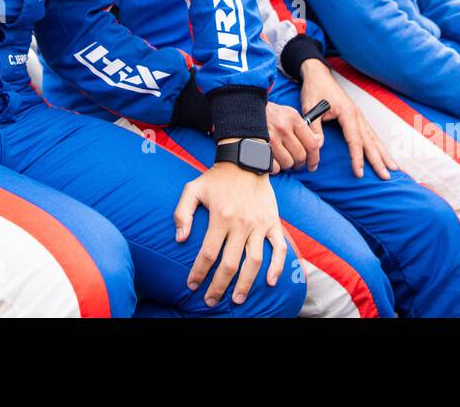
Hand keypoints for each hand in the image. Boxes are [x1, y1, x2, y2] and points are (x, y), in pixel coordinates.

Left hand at [174, 161, 286, 305]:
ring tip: (237, 299)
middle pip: (230, 264)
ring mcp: (260, 224)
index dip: (199, 273)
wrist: (246, 159)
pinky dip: (278, 266)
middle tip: (211, 301)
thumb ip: (182, 213)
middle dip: (219, 286)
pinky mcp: (273, 222)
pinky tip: (271, 282)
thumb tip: (180, 239)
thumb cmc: (216, 177)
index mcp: (221, 217)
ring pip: (254, 261)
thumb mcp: (192, 189)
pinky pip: (279, 248)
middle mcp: (241, 223)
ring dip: (246, 284)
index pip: (208, 254)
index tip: (192, 285)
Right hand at [266, 102, 320, 174]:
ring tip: (282, 158)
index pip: (311, 144)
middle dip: (299, 163)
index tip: (312, 165)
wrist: (246, 110)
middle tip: (295, 162)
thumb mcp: (289, 114)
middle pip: (300, 156)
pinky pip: (274, 166)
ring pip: (288, 163)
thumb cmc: (271, 114)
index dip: (314, 158)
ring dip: (287, 164)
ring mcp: (270, 137)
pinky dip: (275, 167)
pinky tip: (273, 160)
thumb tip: (317, 144)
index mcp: (293, 118)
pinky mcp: (259, 146)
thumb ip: (304, 128)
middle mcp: (283, 127)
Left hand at [300, 60, 396, 179]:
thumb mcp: (310, 109)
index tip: (359, 173)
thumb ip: (315, 127)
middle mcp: (357, 115)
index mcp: (347, 114)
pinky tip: (383, 153)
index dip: (357, 158)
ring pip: (374, 138)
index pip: (354, 140)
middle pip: (369, 141)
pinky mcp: (357, 116)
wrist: (317, 74)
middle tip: (386, 176)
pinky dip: (378, 145)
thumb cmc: (314, 90)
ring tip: (394, 168)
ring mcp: (359, 116)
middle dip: (378, 160)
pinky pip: (370, 133)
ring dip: (384, 153)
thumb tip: (319, 146)